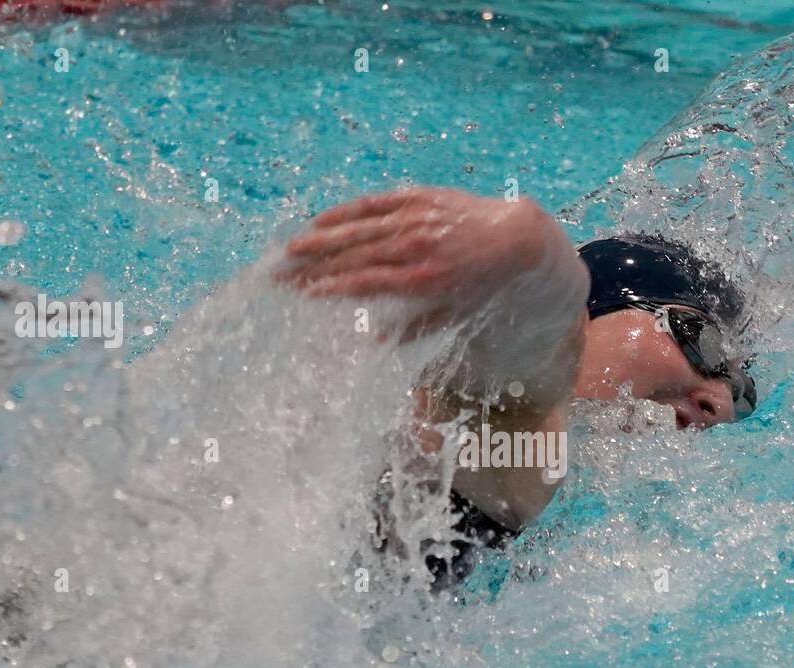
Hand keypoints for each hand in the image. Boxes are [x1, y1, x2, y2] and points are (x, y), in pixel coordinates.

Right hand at [274, 186, 582, 328]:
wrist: (514, 238)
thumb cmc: (482, 285)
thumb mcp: (454, 315)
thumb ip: (413, 329)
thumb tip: (372, 343)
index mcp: (424, 279)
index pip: (367, 283)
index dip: (333, 288)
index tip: (305, 294)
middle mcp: (416, 246)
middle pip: (353, 255)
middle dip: (313, 265)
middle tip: (279, 274)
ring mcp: (416, 218)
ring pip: (359, 228)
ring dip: (321, 238)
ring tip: (290, 249)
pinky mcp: (418, 197)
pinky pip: (375, 203)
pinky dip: (346, 212)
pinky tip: (320, 220)